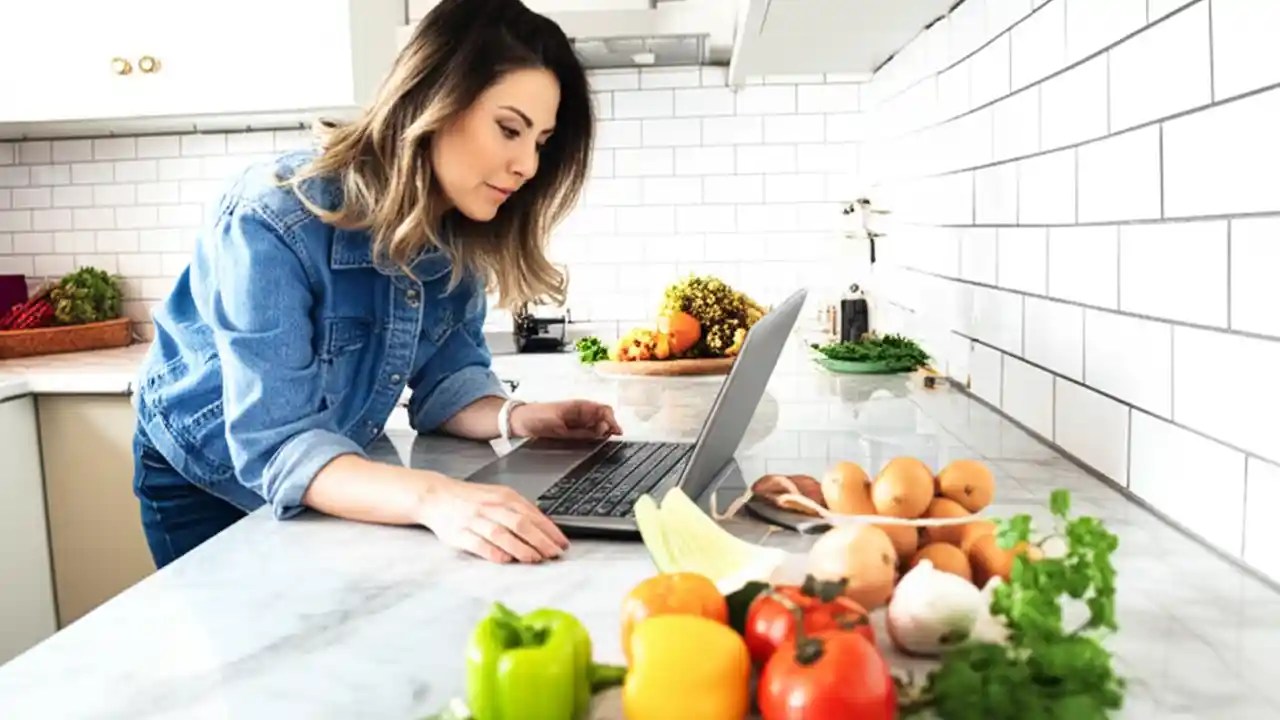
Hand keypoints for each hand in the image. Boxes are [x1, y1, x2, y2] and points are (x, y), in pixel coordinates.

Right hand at [413, 473, 569, 562]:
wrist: (436, 496)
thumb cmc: (471, 499)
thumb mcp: (498, 496)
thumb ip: (519, 509)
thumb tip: (545, 527)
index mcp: (503, 496)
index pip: (532, 514)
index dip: (549, 530)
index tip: (562, 543)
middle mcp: (490, 506)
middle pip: (520, 523)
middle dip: (540, 540)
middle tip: (553, 553)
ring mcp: (474, 520)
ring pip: (501, 533)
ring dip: (520, 548)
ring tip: (535, 559)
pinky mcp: (459, 534)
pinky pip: (479, 544)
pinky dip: (493, 552)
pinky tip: (506, 560)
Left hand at [509, 400, 622, 439]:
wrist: (519, 421)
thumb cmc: (536, 417)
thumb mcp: (559, 426)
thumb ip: (581, 430)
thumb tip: (602, 430)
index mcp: (580, 406)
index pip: (604, 410)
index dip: (612, 421)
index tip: (616, 433)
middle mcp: (581, 412)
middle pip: (604, 418)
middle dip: (608, 428)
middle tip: (606, 439)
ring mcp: (577, 420)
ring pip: (597, 426)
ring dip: (601, 434)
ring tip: (597, 442)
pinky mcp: (571, 429)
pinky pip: (587, 432)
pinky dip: (592, 437)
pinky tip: (590, 442)